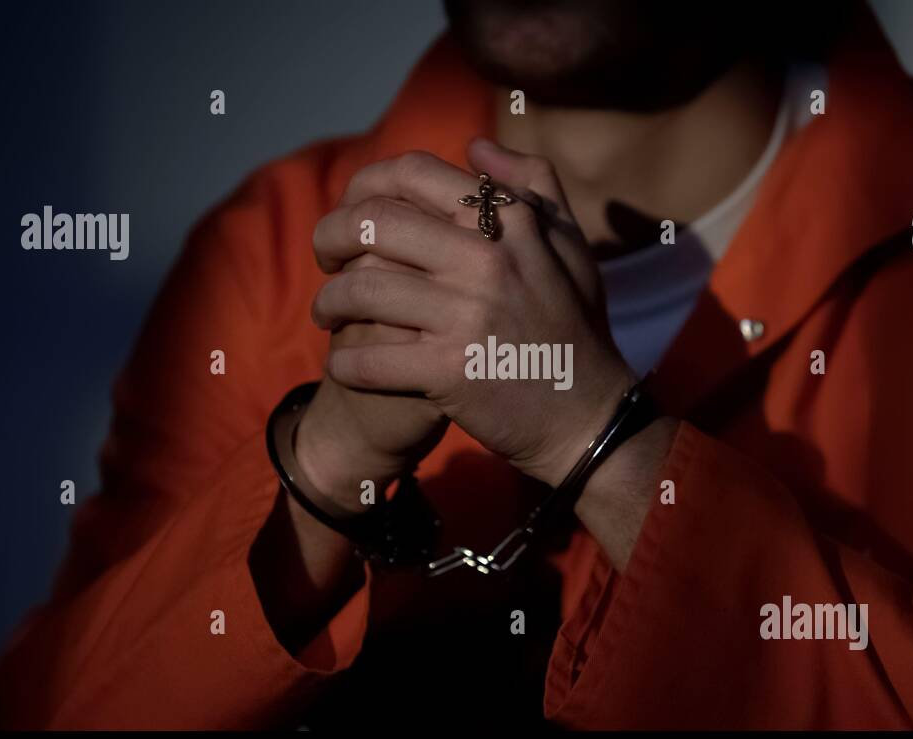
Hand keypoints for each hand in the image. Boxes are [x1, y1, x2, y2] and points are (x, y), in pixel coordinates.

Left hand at [310, 140, 635, 485]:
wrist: (589, 417)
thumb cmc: (576, 329)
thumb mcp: (570, 246)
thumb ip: (533, 185)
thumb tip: (476, 147)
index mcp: (508, 222)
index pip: (413, 174)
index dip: (365, 185)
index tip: (351, 211)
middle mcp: (486, 260)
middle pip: (373, 224)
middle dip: (329, 238)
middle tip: (323, 259)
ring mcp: (467, 316)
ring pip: (360, 290)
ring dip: (328, 302)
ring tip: (328, 314)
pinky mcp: (450, 372)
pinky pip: (369, 359)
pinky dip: (345, 364)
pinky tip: (345, 366)